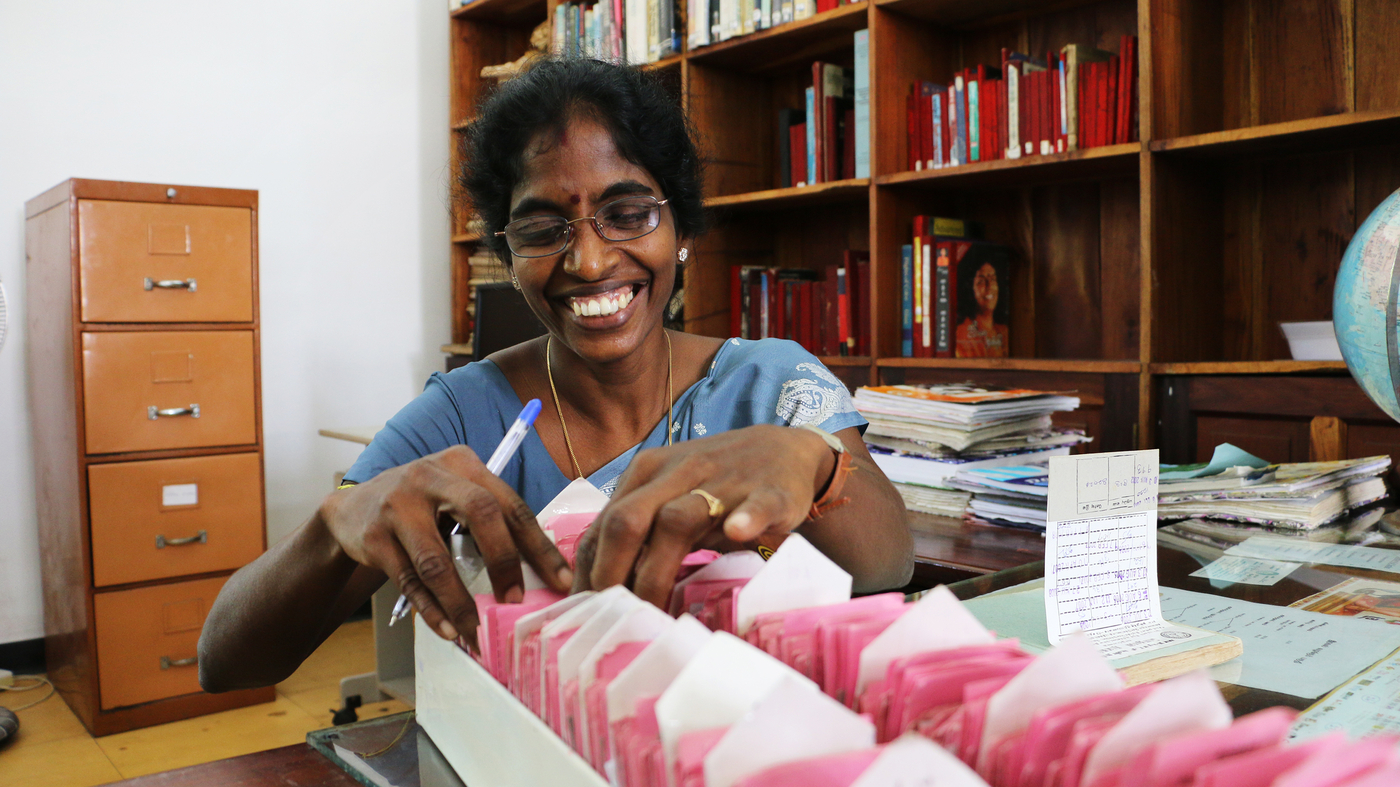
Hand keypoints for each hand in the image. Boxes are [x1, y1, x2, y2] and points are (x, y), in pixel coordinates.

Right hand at [317, 445, 572, 640]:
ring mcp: (398, 504)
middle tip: (516, 601)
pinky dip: (431, 609)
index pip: (511, 504)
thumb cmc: (421, 508)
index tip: (563, 580)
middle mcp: (431, 476)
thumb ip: (490, 521)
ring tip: (477, 633)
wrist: (351, 510)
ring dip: (460, 602)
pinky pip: (409, 580)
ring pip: (437, 560)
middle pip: (481, 514)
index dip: (539, 545)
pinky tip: (448, 630)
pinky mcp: (374, 536)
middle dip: (504, 562)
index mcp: (463, 464)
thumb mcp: (454, 496)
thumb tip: (540, 571)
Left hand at [572, 424, 835, 607]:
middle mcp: (678, 472)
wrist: (785, 452)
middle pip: (629, 519)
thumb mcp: (669, 497)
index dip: (588, 570)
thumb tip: (595, 584)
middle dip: (611, 572)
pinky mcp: (770, 491)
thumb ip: (637, 532)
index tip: (582, 611)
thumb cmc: (717, 484)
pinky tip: (737, 532)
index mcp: (647, 472)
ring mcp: (724, 480)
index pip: (604, 524)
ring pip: (679, 519)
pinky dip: (745, 518)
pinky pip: (755, 504)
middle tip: (608, 618)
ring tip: (652, 613)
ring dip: (659, 569)